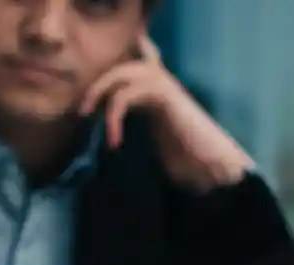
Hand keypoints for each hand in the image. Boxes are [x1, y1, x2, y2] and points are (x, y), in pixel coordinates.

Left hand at [80, 35, 254, 193]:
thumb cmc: (186, 163)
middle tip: (82, 111)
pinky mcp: (165, 96)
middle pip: (122, 66)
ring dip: (100, 92)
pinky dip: (113, 115)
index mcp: (157, 94)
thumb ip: (133, 133)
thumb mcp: (150, 145)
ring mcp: (165, 87)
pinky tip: (113, 139)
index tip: (90, 107)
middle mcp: (162, 85)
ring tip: (87, 117)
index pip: (129, 73)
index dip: (106, 84)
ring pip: (123, 72)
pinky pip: (127, 95)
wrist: (212, 168)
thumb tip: (100, 141)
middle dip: (97, 85)